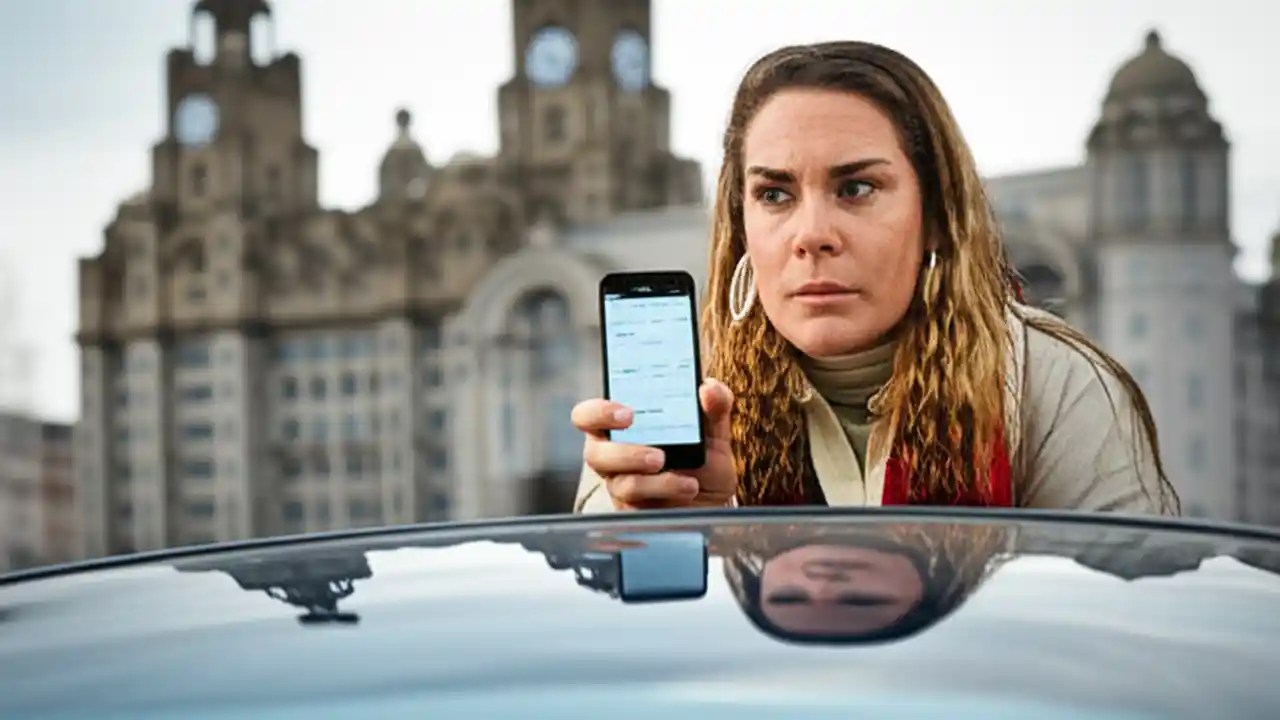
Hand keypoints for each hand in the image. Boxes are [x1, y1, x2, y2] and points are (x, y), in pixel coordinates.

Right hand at [572, 379, 737, 509]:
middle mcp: (614, 455)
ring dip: (651, 477)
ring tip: (678, 472)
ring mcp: (620, 484)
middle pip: (593, 452)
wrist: (714, 506)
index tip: (627, 413)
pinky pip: (636, 502)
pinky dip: (664, 489)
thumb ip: (714, 405)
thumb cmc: (704, 464)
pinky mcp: (631, 510)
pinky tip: (688, 486)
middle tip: (658, 455)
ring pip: (619, 482)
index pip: (588, 415)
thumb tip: (708, 388)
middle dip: (624, 452)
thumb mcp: (714, 432)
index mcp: (622, 427)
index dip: (597, 411)